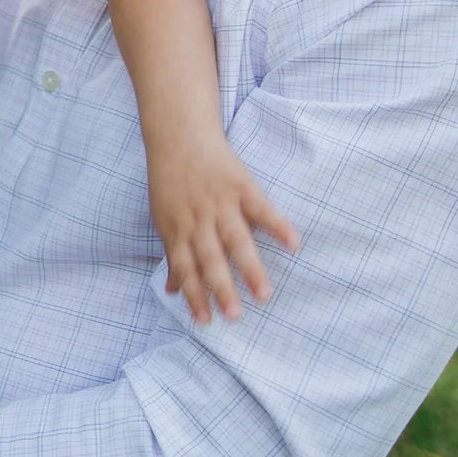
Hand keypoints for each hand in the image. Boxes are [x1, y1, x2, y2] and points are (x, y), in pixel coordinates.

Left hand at [149, 134, 299, 323]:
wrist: (179, 134)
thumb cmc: (170, 181)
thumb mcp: (164, 218)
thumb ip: (173, 254)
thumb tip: (172, 290)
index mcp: (177, 229)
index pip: (186, 268)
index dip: (195, 295)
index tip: (206, 321)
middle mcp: (198, 219)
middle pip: (211, 258)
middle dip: (222, 289)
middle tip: (235, 317)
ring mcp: (220, 202)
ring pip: (237, 239)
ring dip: (250, 268)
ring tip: (264, 294)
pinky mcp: (240, 185)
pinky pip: (261, 208)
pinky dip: (278, 225)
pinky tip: (293, 243)